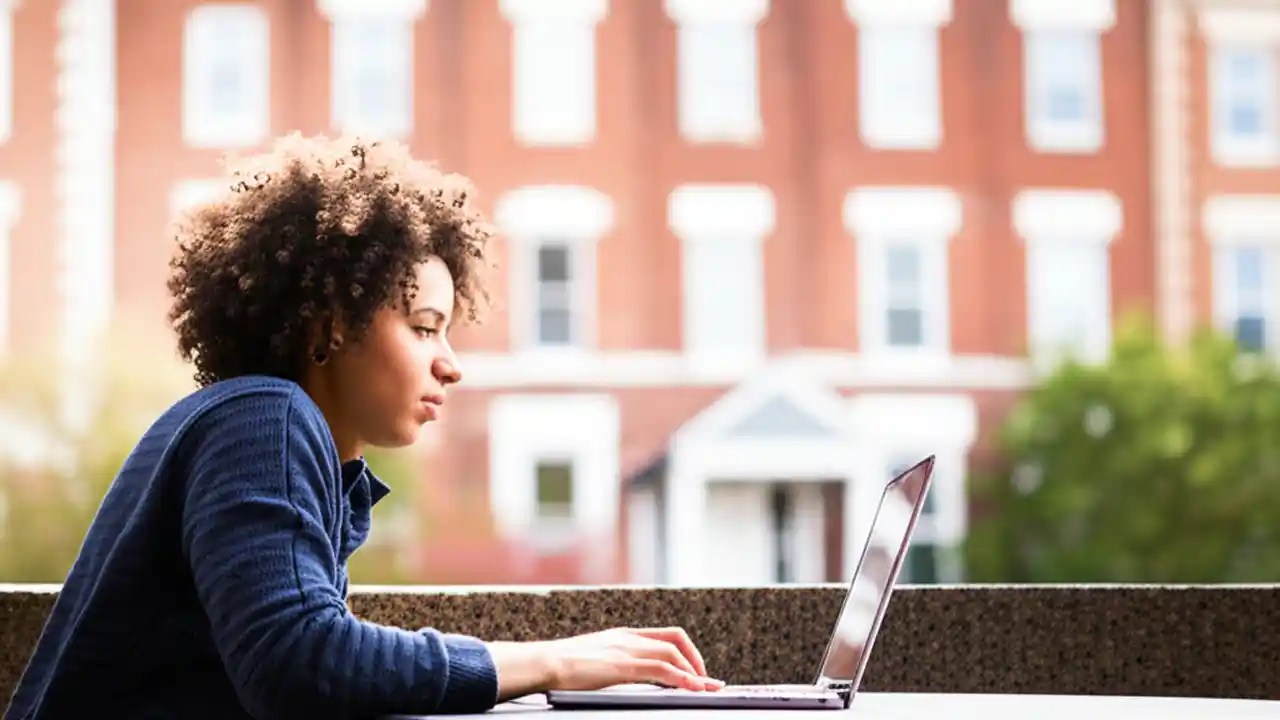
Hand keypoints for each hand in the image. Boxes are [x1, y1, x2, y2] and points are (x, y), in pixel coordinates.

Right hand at [487, 627, 723, 699]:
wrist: (543, 662)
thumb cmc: (561, 665)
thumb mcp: (595, 659)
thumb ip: (615, 663)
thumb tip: (627, 676)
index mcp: (623, 635)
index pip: (666, 636)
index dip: (687, 651)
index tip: (697, 669)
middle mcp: (628, 637)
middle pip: (676, 641)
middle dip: (697, 661)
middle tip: (707, 682)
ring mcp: (626, 649)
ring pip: (673, 654)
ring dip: (694, 672)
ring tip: (706, 689)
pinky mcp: (623, 665)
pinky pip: (662, 670)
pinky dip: (682, 679)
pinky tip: (692, 689)